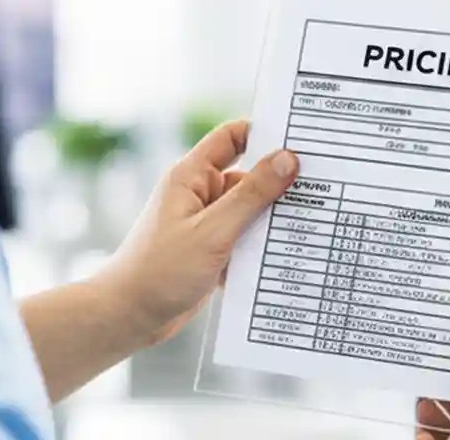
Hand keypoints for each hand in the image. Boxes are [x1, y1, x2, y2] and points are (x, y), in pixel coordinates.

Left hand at [96, 120, 298, 345]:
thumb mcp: (213, 231)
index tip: (301, 140)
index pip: (232, 138)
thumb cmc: (160, 271)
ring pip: (249, 212)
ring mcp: (204, 223)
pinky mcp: (209, 250)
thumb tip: (287, 160)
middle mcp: (198, 194)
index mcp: (191, 176)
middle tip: (320, 187)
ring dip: (272, 220)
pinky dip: (261, 246)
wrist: (128, 316)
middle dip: (278, 184)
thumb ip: (251, 196)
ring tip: (314, 224)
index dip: (264, 133)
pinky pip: (243, 239)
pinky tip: (288, 256)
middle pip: (247, 177)